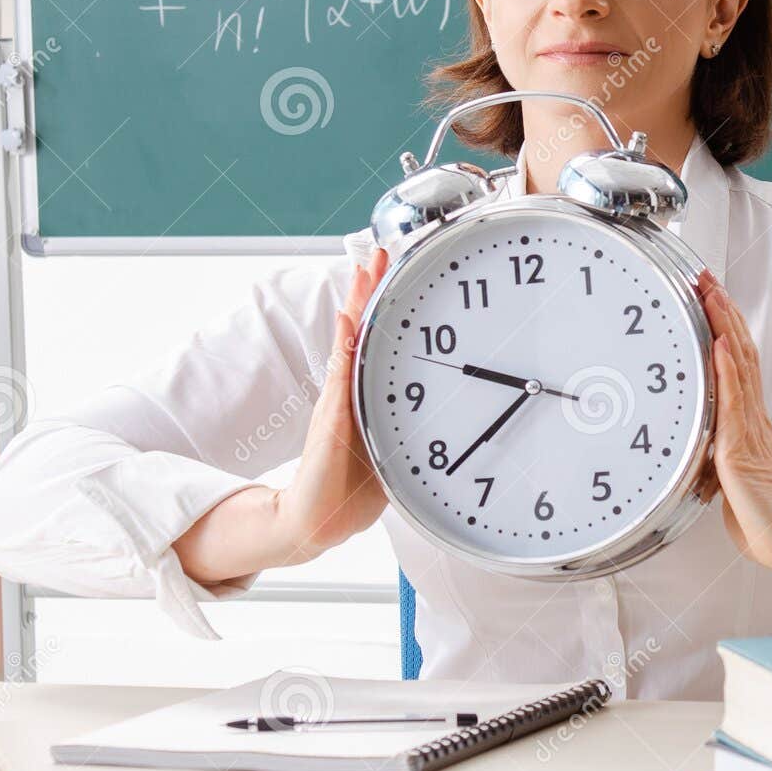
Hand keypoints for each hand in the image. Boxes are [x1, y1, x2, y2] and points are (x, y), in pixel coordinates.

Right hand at [270, 247, 391, 565]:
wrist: (317, 518)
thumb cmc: (355, 487)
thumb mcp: (393, 450)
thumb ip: (408, 427)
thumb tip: (454, 415)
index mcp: (371, 395)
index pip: (379, 340)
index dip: (387, 305)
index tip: (397, 270)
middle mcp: (353, 391)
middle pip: (365, 330)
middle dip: (374, 290)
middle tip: (382, 252)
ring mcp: (340, 401)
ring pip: (353, 343)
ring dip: (360, 305)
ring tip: (365, 269)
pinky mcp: (333, 419)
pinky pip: (342, 375)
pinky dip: (345, 345)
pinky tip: (347, 319)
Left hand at [695, 268, 771, 581]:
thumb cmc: (760, 513)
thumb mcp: (731, 473)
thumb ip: (720, 451)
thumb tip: (702, 443)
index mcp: (749, 420)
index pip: (737, 360)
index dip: (724, 325)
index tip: (710, 294)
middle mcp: (750, 416)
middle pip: (738, 350)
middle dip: (721, 311)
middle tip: (705, 277)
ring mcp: (747, 428)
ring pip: (736, 365)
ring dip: (721, 327)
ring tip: (710, 294)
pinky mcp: (739, 447)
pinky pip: (732, 402)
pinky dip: (725, 370)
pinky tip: (718, 345)